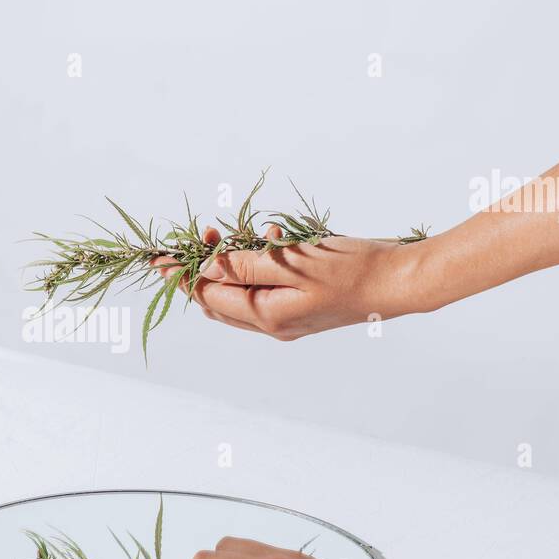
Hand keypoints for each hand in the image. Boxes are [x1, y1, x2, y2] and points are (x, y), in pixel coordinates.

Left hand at [154, 225, 429, 340]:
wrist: (397, 282)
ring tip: (242, 234)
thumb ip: (244, 266)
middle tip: (207, 234)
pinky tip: (271, 238)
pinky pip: (265, 287)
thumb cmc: (349, 270)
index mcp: (264, 316)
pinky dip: (260, 264)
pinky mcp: (301, 306)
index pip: (206, 296)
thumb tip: (204, 270)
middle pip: (217, 300)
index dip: (181, 275)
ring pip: (240, 293)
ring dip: (234, 263)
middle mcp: (271, 324)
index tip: (160, 256)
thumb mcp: (291, 262)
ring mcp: (287, 319)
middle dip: (204, 268)